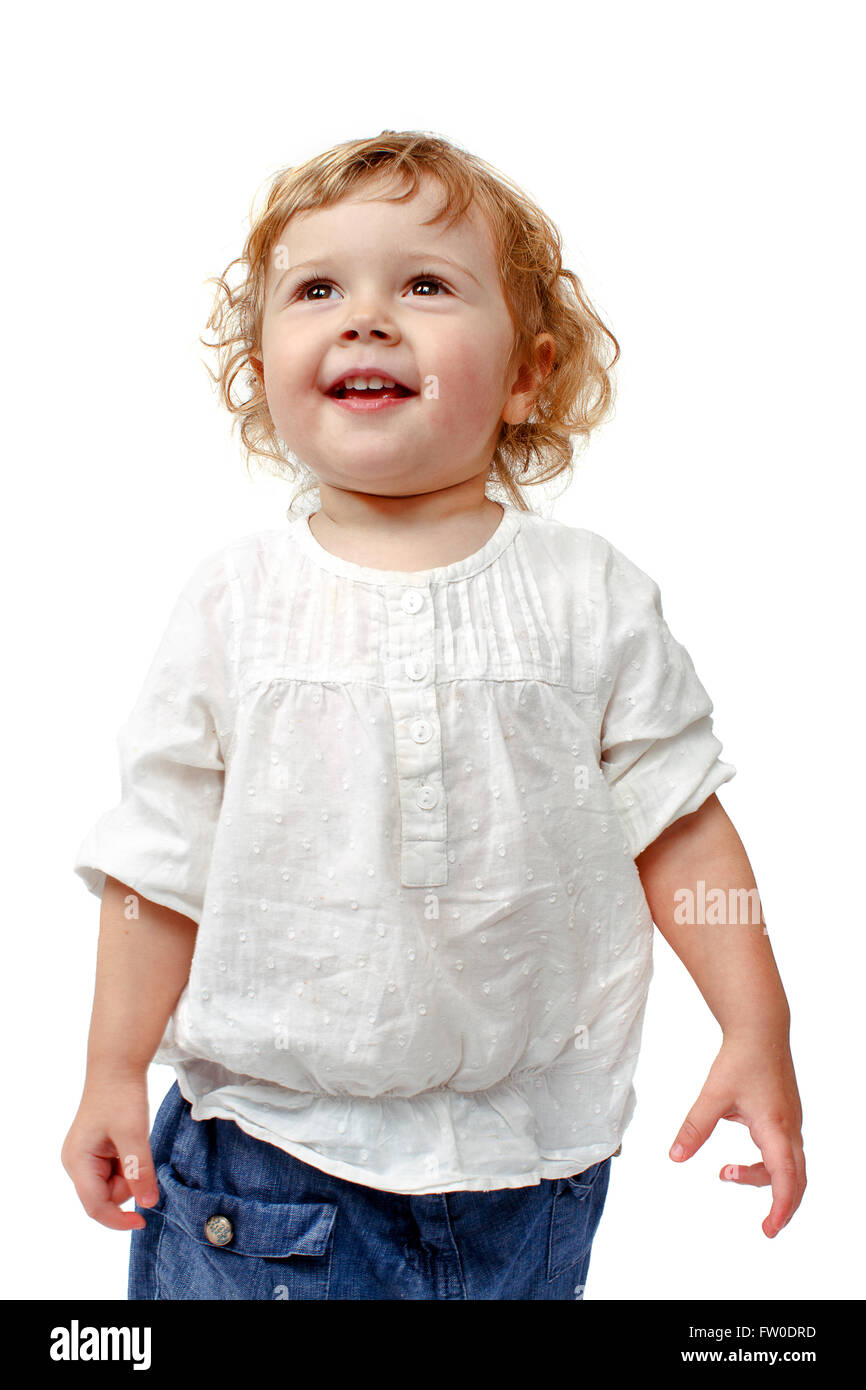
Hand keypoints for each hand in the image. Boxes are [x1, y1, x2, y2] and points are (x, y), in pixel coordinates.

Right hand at [61, 1072, 159, 1230]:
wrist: (117, 1067)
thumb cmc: (121, 1096)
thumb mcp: (133, 1133)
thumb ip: (139, 1170)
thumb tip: (148, 1203)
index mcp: (78, 1161)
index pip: (96, 1207)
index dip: (119, 1220)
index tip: (144, 1221)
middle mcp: (76, 1163)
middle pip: (105, 1196)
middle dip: (128, 1185)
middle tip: (139, 1155)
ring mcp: (85, 1158)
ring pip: (112, 1185)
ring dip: (129, 1173)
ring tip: (133, 1143)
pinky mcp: (95, 1152)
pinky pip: (114, 1171)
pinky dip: (127, 1164)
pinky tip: (130, 1142)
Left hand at [668, 1031, 805, 1237]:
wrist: (760, 1029)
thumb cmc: (740, 1059)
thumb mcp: (713, 1096)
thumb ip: (695, 1128)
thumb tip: (675, 1157)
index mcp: (775, 1128)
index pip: (786, 1179)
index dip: (781, 1208)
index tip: (769, 1228)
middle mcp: (790, 1129)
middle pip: (796, 1179)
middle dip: (782, 1205)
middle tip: (765, 1227)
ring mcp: (791, 1122)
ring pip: (790, 1165)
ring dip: (766, 1179)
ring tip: (725, 1173)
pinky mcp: (786, 1115)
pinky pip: (785, 1151)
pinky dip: (769, 1164)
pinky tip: (742, 1154)